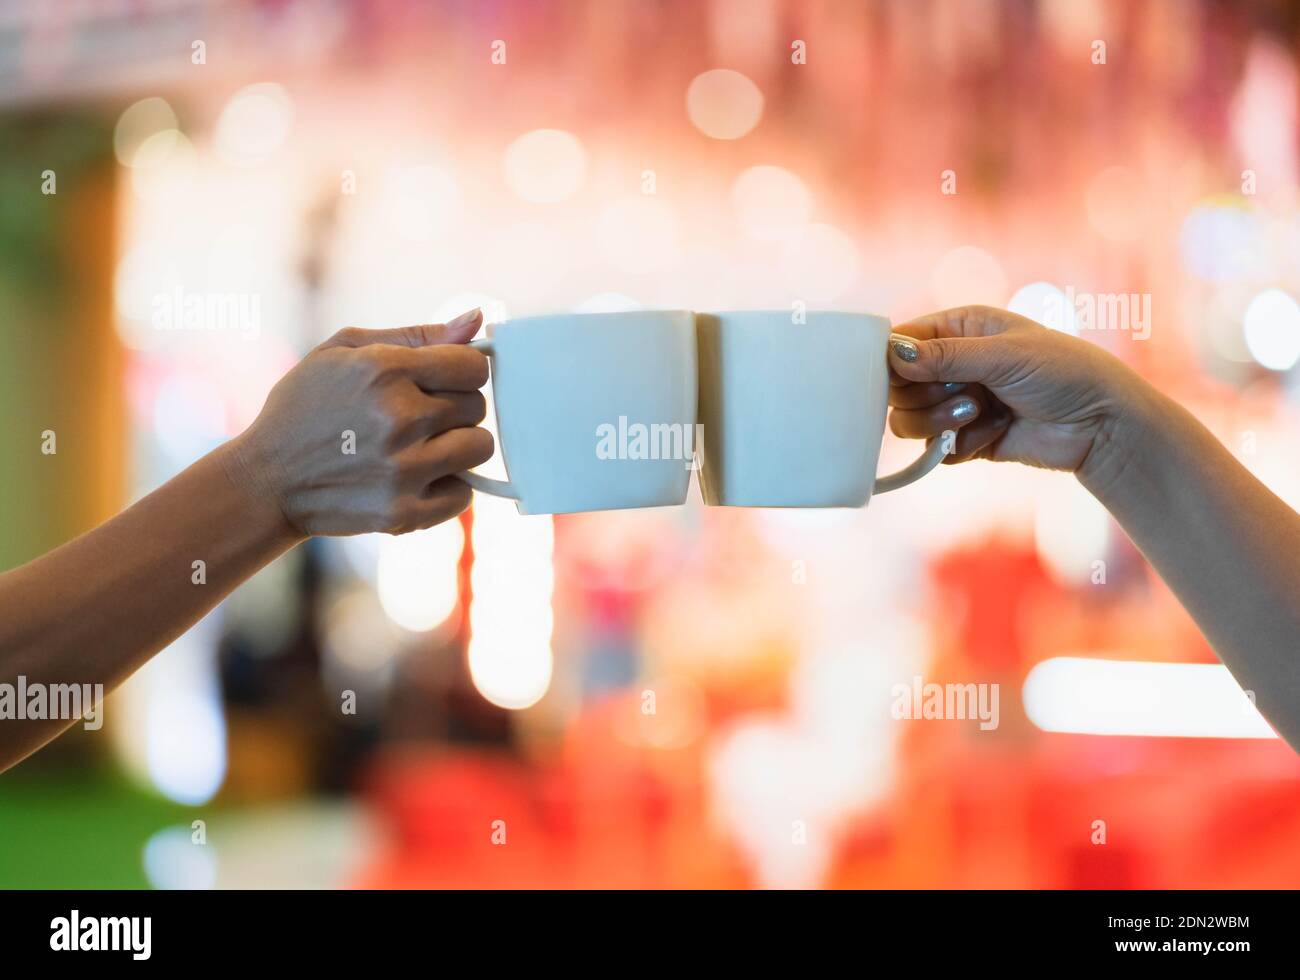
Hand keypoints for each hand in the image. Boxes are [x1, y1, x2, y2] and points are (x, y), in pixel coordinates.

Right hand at [225, 309, 492, 536]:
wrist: (266, 479)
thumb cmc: (308, 405)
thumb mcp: (345, 350)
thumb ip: (417, 334)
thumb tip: (477, 318)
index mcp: (385, 370)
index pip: (474, 367)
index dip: (463, 372)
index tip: (443, 381)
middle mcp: (398, 419)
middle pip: (477, 407)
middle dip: (455, 408)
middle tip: (418, 417)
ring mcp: (402, 470)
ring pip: (479, 449)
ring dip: (459, 446)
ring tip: (421, 446)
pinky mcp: (403, 513)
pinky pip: (464, 495)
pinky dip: (447, 487)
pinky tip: (415, 478)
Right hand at [886, 305, 1145, 475]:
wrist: (1101, 424)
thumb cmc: (1063, 372)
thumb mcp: (1004, 355)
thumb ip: (945, 356)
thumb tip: (893, 353)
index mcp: (958, 328)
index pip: (900, 342)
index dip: (893, 362)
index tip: (908, 375)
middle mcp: (951, 364)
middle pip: (896, 386)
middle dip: (925, 396)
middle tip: (965, 392)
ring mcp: (955, 402)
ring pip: (908, 420)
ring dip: (941, 422)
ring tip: (982, 413)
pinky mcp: (964, 438)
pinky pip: (934, 448)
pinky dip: (962, 444)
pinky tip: (998, 431)